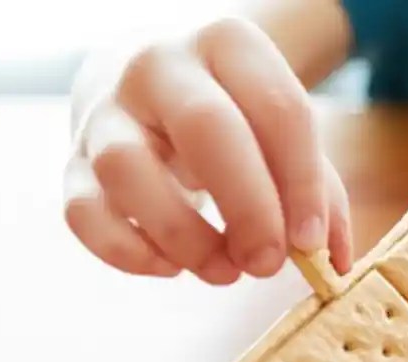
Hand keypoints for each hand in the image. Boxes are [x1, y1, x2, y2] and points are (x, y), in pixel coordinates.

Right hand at [63, 18, 352, 283]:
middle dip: (247, 207)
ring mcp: (106, 110)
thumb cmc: (234, 116)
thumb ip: (319, 193)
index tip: (312, 241)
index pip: (277, 109)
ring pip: (128, 170)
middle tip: (268, 264)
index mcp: (228, 45)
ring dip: (183, 236)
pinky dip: (128, 252)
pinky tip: (171, 267)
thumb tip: (335, 262)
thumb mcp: (283, 133)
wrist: (147, 78)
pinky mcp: (72, 160)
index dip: (301, 183)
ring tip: (223, 271)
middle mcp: (159, 65)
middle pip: (206, 127)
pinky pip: (83, 212)